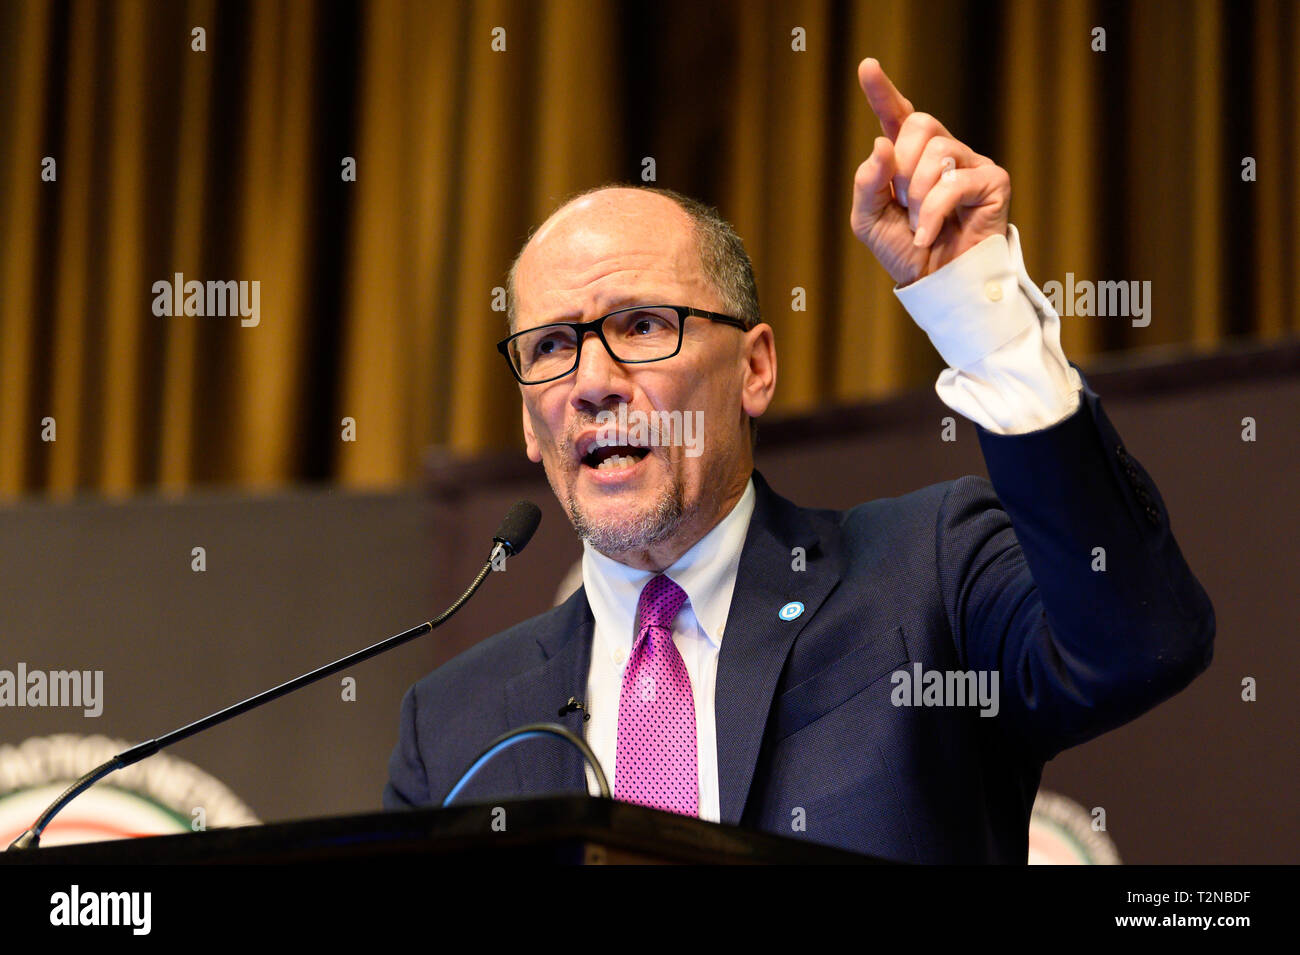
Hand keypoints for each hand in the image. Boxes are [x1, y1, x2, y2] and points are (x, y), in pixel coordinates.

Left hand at [851, 58, 1010, 286]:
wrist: (936, 284)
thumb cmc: (905, 251)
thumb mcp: (869, 220)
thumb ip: (867, 183)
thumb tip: (881, 144)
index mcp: (909, 157)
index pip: (897, 116)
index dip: (882, 91)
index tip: (867, 67)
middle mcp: (942, 153)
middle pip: (920, 124)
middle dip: (902, 166)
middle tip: (904, 202)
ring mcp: (970, 164)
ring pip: (938, 152)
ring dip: (919, 195)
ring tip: (921, 223)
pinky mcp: (993, 182)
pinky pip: (956, 182)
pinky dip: (935, 213)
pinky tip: (930, 235)